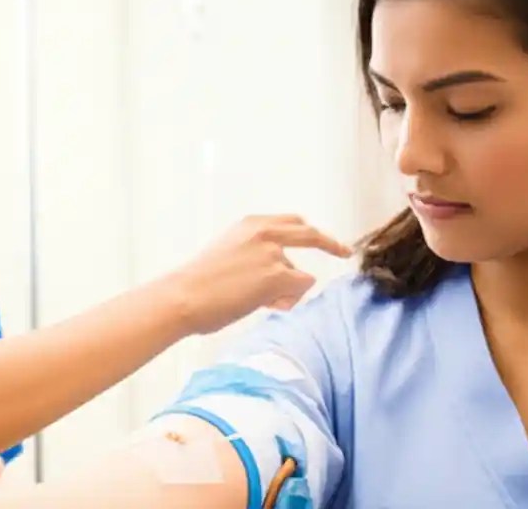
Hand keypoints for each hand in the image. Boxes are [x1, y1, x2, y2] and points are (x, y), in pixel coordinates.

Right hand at [172, 214, 350, 333]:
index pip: (291, 221)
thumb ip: (254, 254)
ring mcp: (273, 254)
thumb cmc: (197, 283)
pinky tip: (263, 305)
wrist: (184, 296)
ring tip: (258, 302)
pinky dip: (287, 302)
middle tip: (344, 252)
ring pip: (302, 275)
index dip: (308, 231)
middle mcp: (264, 232)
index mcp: (249, 224)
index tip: (322, 237)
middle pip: (310, 233)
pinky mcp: (278, 277)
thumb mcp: (226, 253)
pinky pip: (299, 291)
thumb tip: (279, 279)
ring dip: (289, 291)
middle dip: (331, 244)